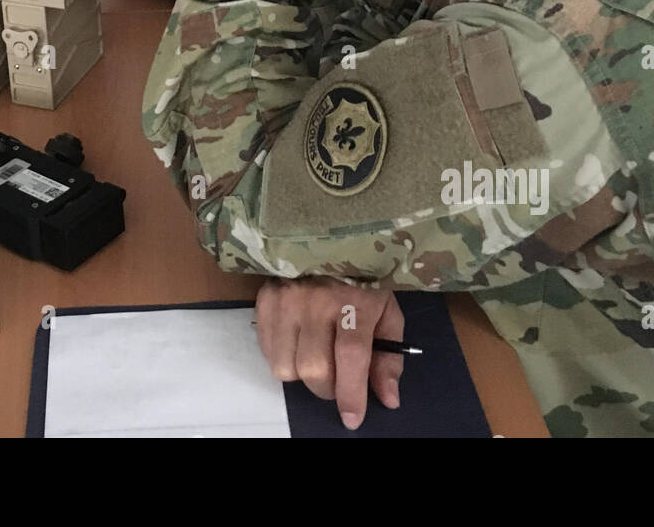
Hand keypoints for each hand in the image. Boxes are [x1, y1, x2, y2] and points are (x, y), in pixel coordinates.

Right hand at [256, 278, 403, 430]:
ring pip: (285, 366)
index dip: (351, 394)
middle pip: (314, 368)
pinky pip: (266, 351)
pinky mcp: (265, 299)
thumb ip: (388, 357)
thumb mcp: (387, 312)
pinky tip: (297, 345)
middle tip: (337, 383)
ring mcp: (286, 299)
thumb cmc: (363, 278)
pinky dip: (282, 359)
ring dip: (302, 377)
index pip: (350, 357)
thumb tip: (387, 399)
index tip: (353, 418)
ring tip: (315, 361)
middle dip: (327, 389)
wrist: (328, 235)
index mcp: (355, 302)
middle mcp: (316, 301)